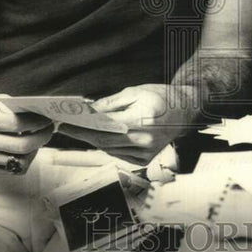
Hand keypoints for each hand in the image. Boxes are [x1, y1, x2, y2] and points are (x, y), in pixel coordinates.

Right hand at [0, 92, 53, 174]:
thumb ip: (17, 108)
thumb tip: (41, 114)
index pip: (20, 125)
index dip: (39, 122)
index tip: (48, 119)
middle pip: (23, 146)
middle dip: (42, 137)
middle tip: (49, 129)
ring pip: (20, 161)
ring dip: (34, 150)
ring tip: (37, 139)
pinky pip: (12, 170)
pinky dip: (24, 160)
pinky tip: (25, 149)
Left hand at [76, 84, 199, 165]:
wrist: (186, 111)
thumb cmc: (161, 97)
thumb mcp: (136, 92)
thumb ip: (111, 103)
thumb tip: (88, 109)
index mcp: (142, 120)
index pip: (105, 127)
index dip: (83, 127)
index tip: (66, 122)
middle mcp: (144, 141)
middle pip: (104, 142)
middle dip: (82, 134)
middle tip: (65, 128)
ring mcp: (146, 153)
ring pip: (109, 150)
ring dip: (91, 140)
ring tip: (77, 130)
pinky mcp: (145, 159)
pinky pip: (118, 154)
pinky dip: (105, 146)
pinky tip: (96, 136)